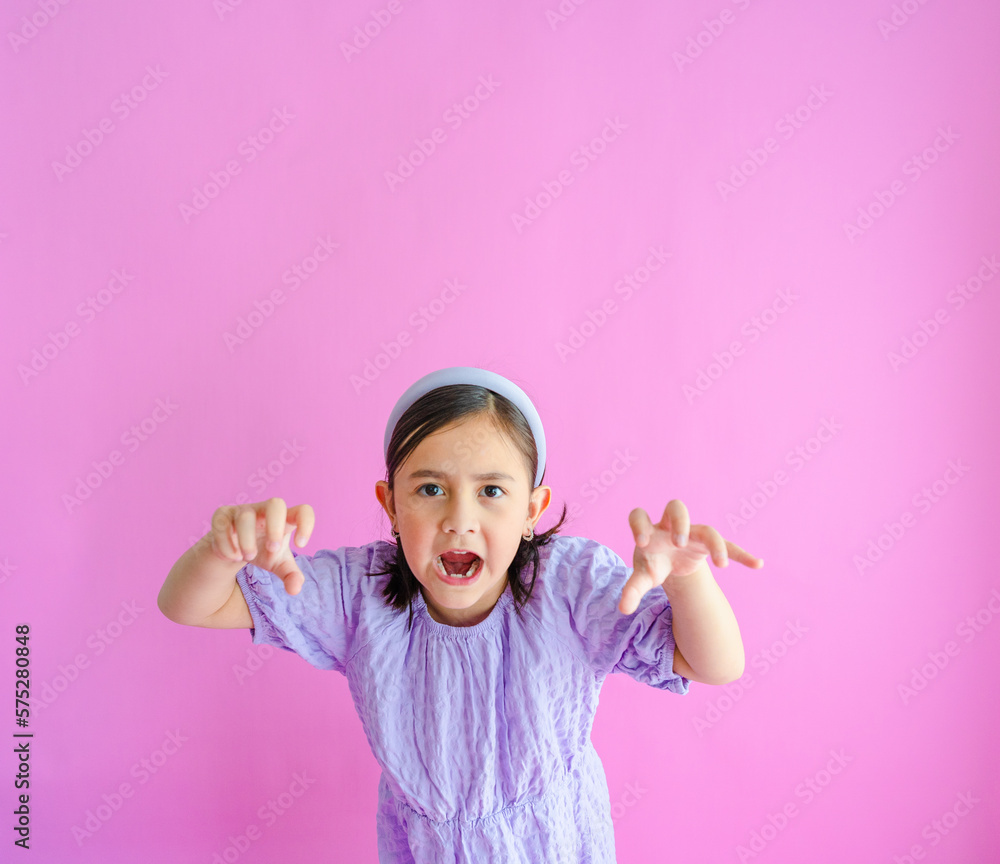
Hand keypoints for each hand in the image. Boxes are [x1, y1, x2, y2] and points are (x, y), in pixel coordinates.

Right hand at [207, 497, 314, 594]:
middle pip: (276, 504)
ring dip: (247, 540)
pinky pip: (222, 524)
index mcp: (284, 519)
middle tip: (272, 549)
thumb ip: (291, 575)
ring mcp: (242, 511)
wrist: (236, 549)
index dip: (306, 524)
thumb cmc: (263, 551)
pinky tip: (232, 556)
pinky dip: (226, 544)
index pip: (303, 510)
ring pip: (246, 517)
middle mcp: (264, 510)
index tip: (300, 545)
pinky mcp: (222, 516)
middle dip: (275, 528)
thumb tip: (295, 589)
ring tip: (248, 557)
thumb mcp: (279, 564)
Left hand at [618, 499, 762, 613]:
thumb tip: (623, 609)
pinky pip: (729, 546)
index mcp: (650, 531)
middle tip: (679, 544)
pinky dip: (741, 554)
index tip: (641, 543)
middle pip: (676, 508)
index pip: (640, 516)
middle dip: (680, 523)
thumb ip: (632, 590)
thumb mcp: (642, 578)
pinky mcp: (708, 546)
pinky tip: (757, 564)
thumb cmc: (652, 564)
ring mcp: (693, 534)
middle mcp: (672, 527)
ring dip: (715, 544)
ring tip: (721, 566)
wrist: (670, 563)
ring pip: (707, 530)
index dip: (639, 525)